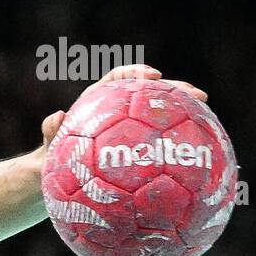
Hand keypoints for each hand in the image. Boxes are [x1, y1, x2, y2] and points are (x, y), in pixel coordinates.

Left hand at [39, 64, 208, 150]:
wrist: (58, 181)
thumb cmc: (53, 160)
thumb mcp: (49, 147)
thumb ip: (50, 131)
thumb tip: (56, 116)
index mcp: (99, 104)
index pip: (118, 79)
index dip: (136, 73)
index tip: (152, 77)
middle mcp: (119, 114)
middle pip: (151, 95)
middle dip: (176, 90)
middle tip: (197, 95)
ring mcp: (132, 132)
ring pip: (161, 117)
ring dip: (185, 112)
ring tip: (206, 113)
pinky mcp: (140, 148)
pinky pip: (162, 142)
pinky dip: (179, 142)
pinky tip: (200, 151)